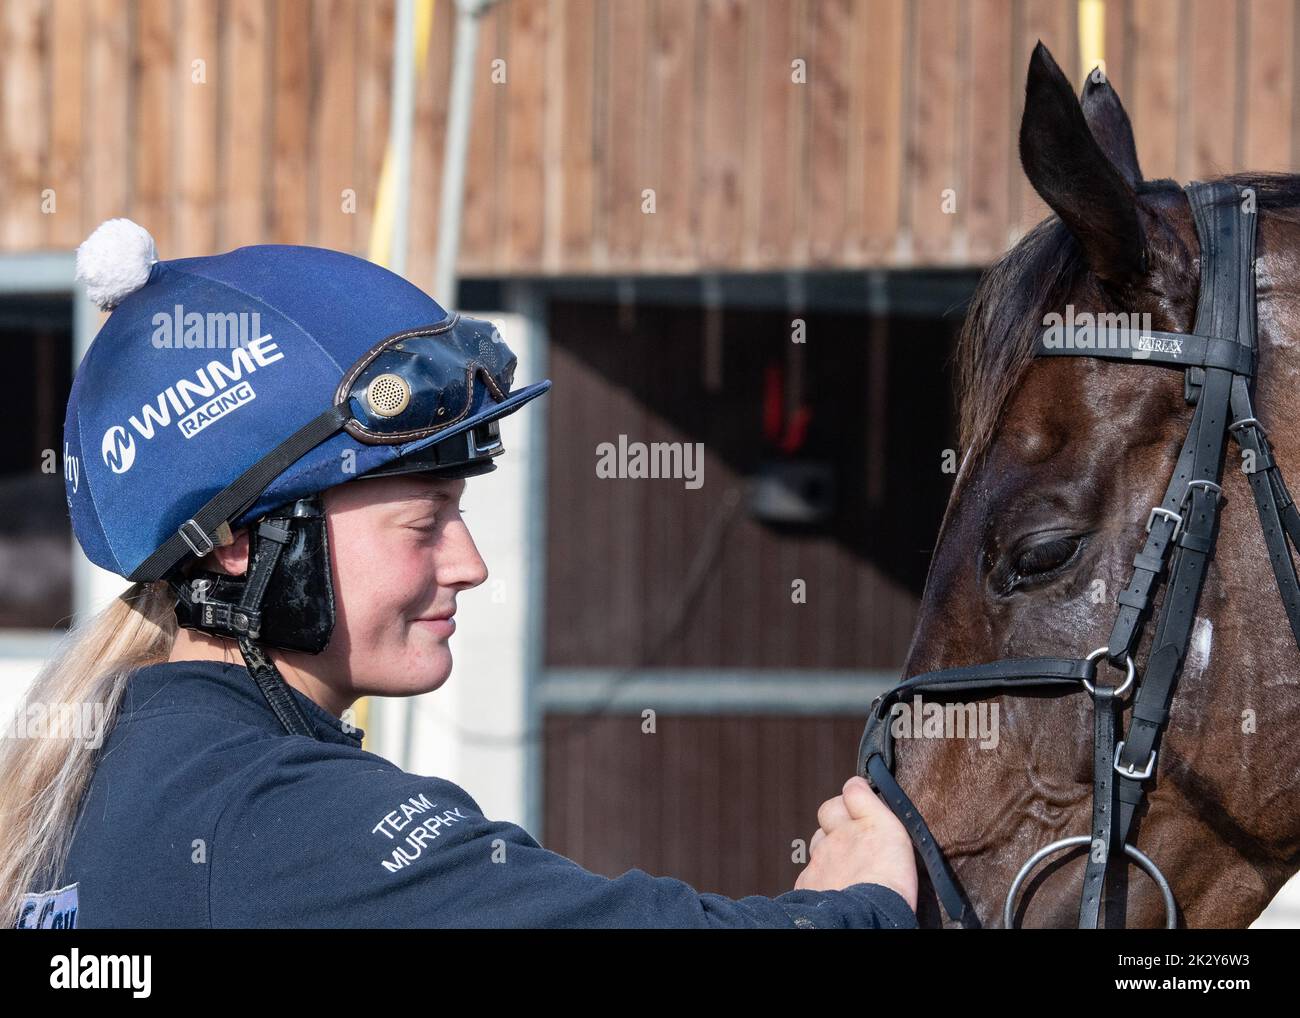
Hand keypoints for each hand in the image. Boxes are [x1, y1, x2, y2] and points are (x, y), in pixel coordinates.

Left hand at [796, 775, 917, 911]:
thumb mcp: (898, 844)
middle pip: (830, 811)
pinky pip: (810, 871)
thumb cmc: (893, 888)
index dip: (856, 793)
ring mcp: (822, 856)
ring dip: (829, 848)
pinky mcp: (809, 879)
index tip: (859, 795)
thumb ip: (880, 820)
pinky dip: (820, 876)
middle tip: (851, 833)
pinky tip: (834, 887)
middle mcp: (842, 834)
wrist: (866, 918)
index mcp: (872, 824)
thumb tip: (868, 803)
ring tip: (846, 865)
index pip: (854, 790)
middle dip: (837, 817)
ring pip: (819, 841)